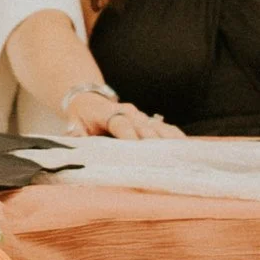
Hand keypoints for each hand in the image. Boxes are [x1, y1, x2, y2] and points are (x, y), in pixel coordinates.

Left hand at [62, 84, 180, 142]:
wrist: (90, 101)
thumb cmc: (81, 118)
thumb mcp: (74, 124)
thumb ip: (75, 134)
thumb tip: (75, 141)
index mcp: (108, 112)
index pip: (120, 123)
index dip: (128, 134)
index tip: (136, 146)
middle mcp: (128, 113)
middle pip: (143, 126)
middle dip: (152, 141)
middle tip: (161, 158)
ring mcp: (141, 117)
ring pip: (157, 126)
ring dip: (168, 140)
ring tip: (180, 153)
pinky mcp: (149, 121)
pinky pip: (165, 128)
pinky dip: (175, 137)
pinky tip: (185, 147)